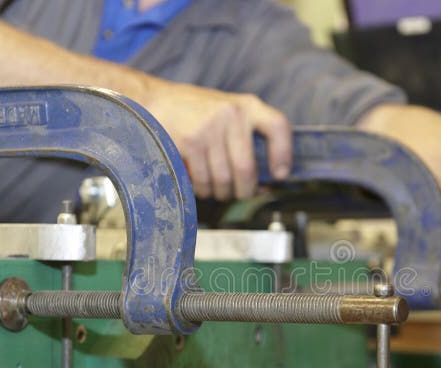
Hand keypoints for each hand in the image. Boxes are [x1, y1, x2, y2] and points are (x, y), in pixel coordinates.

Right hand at [146, 81, 291, 199]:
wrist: (156, 99)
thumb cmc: (197, 114)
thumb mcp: (229, 116)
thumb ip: (248, 142)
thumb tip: (265, 186)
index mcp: (248, 106)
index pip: (278, 126)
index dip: (284, 154)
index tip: (280, 175)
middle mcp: (231, 114)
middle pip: (246, 169)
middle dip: (244, 191)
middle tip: (240, 193)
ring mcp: (209, 128)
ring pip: (223, 180)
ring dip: (221, 193)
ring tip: (218, 189)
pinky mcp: (189, 141)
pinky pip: (203, 180)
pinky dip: (204, 190)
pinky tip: (202, 185)